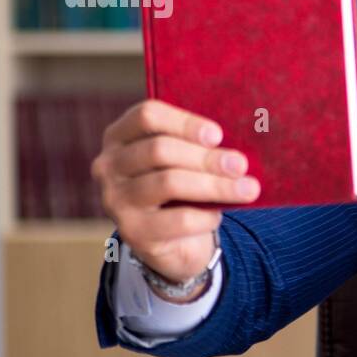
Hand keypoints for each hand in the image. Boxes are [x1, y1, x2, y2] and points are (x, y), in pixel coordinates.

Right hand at [91, 99, 260, 285]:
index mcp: (119, 136)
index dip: (184, 122)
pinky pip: (179, 219)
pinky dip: (206, 216)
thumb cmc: (182, 189)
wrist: (173, 241)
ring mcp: (116, 200)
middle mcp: (109, 166)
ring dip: (215, 185)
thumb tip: (235, 147)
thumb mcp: (184, 161)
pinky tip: (217, 216)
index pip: (147, 116)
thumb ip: (198, 146)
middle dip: (206, 157)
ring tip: (248, 189)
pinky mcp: (132, 231)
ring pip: (169, 183)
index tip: (217, 135)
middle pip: (159, 150)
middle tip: (240, 164)